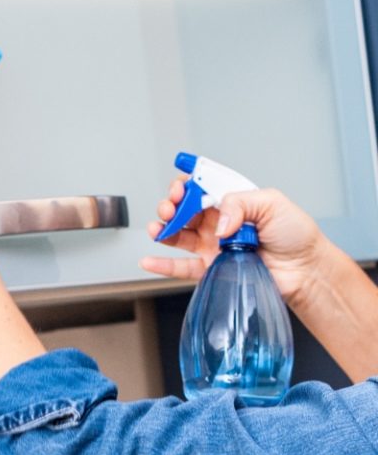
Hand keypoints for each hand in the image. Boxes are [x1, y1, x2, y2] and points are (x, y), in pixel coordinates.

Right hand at [141, 180, 328, 301]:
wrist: (304, 270)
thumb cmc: (295, 235)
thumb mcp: (272, 203)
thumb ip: (239, 203)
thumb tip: (217, 222)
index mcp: (231, 201)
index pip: (200, 187)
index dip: (186, 184)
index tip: (181, 186)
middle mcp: (218, 221)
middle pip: (183, 209)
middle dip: (170, 204)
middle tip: (171, 208)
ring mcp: (212, 245)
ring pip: (177, 234)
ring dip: (162, 228)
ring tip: (158, 228)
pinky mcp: (211, 267)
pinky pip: (181, 266)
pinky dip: (162, 263)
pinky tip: (149, 259)